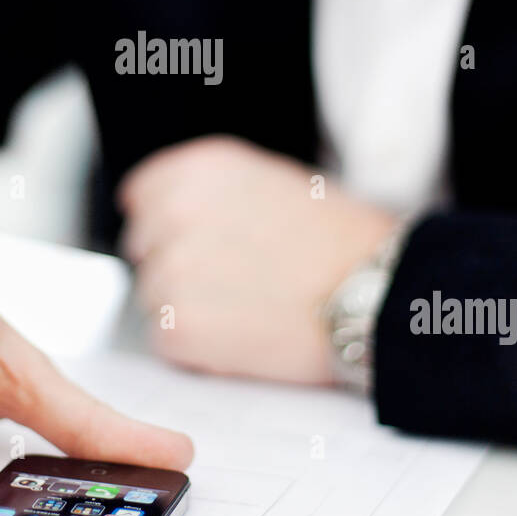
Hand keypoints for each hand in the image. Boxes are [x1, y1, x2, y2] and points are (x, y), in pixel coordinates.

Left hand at [117, 136, 399, 382]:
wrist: (376, 292)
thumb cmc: (336, 239)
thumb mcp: (266, 179)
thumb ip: (208, 190)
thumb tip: (164, 212)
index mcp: (196, 168)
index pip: (140, 196)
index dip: (168, 224)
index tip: (198, 240)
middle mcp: (174, 211)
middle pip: (143, 249)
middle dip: (177, 265)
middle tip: (235, 278)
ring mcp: (172, 270)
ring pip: (153, 297)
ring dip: (188, 307)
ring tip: (249, 305)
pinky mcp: (178, 328)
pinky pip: (168, 340)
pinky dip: (198, 346)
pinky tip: (246, 333)